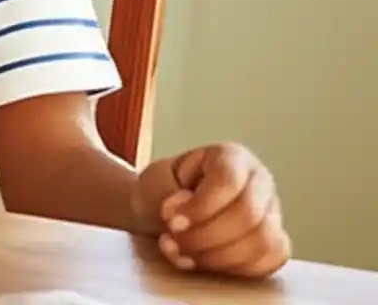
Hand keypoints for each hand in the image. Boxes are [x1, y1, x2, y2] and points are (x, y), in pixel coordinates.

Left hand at [133, 143, 289, 277]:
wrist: (164, 212)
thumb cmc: (163, 190)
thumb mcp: (154, 181)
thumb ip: (166, 193)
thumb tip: (182, 211)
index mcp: (231, 157)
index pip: (227, 181)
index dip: (200, 207)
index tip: (171, 222)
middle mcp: (259, 182)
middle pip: (248, 215)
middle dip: (205, 237)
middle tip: (173, 242)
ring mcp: (272, 213)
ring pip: (262, 243)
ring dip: (217, 258)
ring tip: (183, 255)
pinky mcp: (273, 242)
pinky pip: (269, 262)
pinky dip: (234, 269)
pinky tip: (205, 263)